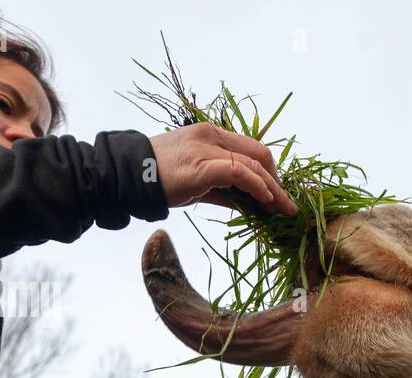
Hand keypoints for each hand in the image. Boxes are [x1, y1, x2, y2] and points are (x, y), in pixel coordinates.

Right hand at [150, 124, 296, 214]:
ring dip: (273, 189)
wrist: (126, 175)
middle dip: (278, 180)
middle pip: (260, 153)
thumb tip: (252, 206)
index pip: (252, 148)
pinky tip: (265, 202)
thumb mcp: (199, 183)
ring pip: (254, 164)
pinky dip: (258, 187)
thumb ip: (226, 191)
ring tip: (281, 209)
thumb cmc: (159, 179)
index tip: (278, 193)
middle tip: (284, 204)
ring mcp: (207, 149)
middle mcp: (212, 136)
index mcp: (211, 135)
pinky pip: (241, 173)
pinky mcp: (203, 166)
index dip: (270, 171)